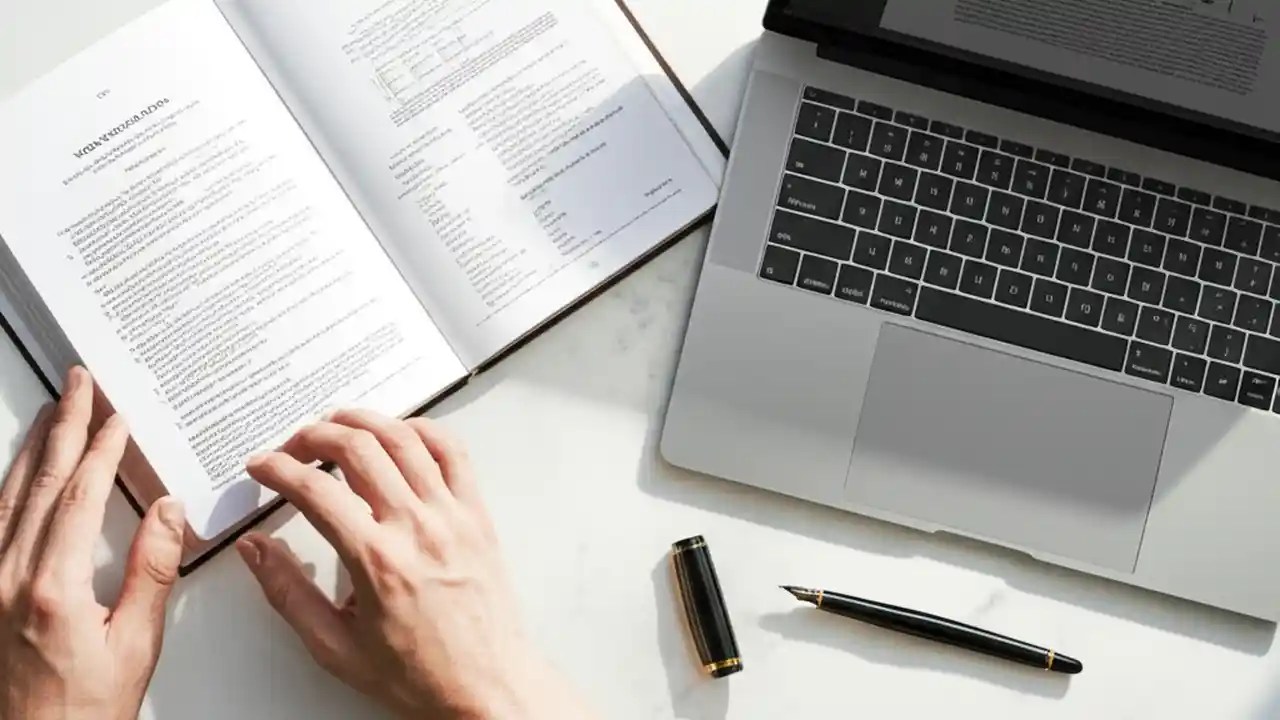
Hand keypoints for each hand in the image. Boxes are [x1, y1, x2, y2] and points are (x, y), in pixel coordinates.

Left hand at [0, 367, 186, 719]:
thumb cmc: (81, 713)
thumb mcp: (135, 646)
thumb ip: (151, 573)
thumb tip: (167, 515)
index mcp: (50, 589)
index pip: (79, 497)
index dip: (100, 450)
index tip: (116, 418)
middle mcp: (6, 580)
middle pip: (38, 484)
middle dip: (63, 427)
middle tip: (78, 386)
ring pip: (7, 497)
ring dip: (34, 449)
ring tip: (52, 413)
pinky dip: (9, 488)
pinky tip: (18, 474)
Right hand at [238, 411, 594, 719]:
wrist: (488, 685)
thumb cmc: (420, 672)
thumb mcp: (336, 647)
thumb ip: (288, 593)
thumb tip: (255, 550)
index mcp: (377, 561)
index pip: (316, 490)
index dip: (278, 469)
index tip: (262, 466)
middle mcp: (417, 528)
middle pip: (358, 448)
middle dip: (314, 435)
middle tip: (294, 446)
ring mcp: (452, 515)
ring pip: (404, 438)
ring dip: (364, 421)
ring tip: (337, 425)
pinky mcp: (477, 514)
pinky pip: (452, 452)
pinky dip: (421, 431)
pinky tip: (399, 434)